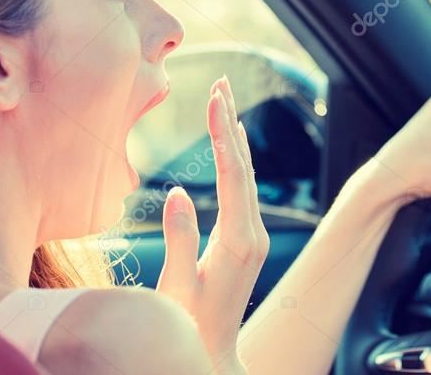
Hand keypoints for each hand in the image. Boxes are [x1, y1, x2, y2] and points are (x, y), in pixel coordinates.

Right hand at [156, 76, 268, 374]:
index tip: (214, 98)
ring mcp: (253, 237)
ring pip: (245, 176)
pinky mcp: (246, 241)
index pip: (232, 175)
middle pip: (243, 167)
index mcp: (239, 241)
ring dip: (234, 137)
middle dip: (230, 122)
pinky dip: (236, 160)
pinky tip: (233, 145)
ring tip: (224, 101)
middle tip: (221, 82)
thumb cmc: (188, 328)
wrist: (212, 356)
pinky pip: (243, 190)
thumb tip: (178, 193)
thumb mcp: (177, 286)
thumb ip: (180, 238)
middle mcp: (253, 234)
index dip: (222, 134)